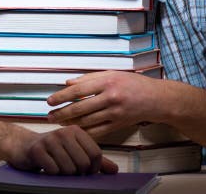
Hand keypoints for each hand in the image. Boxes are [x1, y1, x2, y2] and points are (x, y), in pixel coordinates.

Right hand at [8, 125, 117, 174]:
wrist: (23, 145)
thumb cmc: (52, 149)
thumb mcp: (74, 151)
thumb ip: (94, 160)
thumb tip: (114, 170)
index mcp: (76, 131)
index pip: (96, 154)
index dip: (93, 168)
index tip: (85, 171)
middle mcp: (64, 132)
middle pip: (83, 163)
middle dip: (78, 173)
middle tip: (69, 170)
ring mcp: (50, 140)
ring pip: (69, 169)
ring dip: (64, 174)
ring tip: (57, 166)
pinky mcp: (38, 150)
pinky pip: (54, 170)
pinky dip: (52, 174)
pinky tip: (47, 166)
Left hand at [46, 71, 165, 137]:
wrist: (157, 99)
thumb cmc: (133, 83)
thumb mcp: (112, 74)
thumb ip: (89, 78)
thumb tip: (67, 83)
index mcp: (107, 82)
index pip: (78, 90)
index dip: (62, 96)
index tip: (49, 101)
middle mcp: (111, 97)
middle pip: (80, 108)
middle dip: (62, 113)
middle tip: (49, 116)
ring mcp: (115, 113)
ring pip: (87, 121)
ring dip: (70, 123)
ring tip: (59, 123)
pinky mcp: (119, 125)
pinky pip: (98, 131)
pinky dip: (84, 132)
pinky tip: (74, 131)